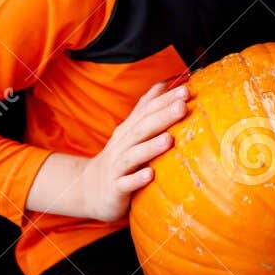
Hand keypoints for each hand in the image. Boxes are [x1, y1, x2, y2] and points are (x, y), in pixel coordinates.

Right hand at [79, 82, 189, 221]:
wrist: (88, 190)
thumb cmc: (118, 158)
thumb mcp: (129, 131)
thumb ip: (145, 109)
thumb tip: (163, 84)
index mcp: (128, 130)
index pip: (146, 111)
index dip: (164, 100)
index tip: (186, 90)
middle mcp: (122, 145)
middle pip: (142, 128)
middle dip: (162, 117)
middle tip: (182, 106)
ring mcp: (117, 167)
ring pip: (133, 155)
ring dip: (150, 147)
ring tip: (169, 139)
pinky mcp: (114, 188)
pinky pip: (125, 184)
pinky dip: (137, 179)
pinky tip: (150, 175)